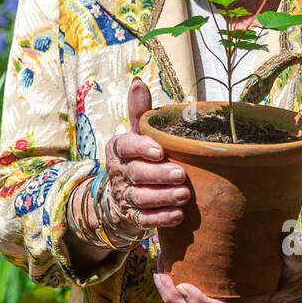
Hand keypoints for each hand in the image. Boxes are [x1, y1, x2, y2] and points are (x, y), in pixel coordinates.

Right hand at [97, 77, 191, 245]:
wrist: (120, 197)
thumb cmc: (136, 159)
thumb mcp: (135, 134)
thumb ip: (139, 113)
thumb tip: (138, 82)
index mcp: (118, 149)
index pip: (125, 146)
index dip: (141, 149)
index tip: (160, 151)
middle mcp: (118, 173)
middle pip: (135, 174)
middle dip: (158, 175)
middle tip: (180, 174)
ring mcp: (124, 196)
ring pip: (140, 198)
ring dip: (162, 197)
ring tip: (184, 195)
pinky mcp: (132, 217)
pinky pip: (144, 220)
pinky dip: (161, 218)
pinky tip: (178, 215)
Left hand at [153, 240, 301, 302]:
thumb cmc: (300, 285)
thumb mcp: (301, 271)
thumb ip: (295, 256)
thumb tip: (291, 238)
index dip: (200, 302)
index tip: (184, 288)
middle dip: (173, 297)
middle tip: (159, 273)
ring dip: (170, 293)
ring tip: (158, 269)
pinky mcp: (223, 297)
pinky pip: (195, 301)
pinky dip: (178, 289)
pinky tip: (170, 268)